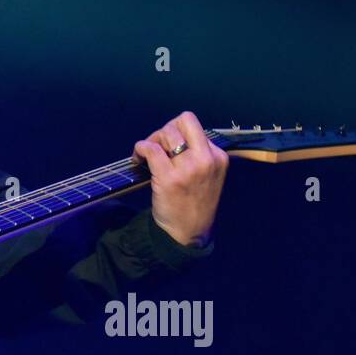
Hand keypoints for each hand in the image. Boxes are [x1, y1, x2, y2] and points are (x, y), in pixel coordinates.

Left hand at [131, 111, 228, 247]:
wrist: (188, 232)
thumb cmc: (194, 202)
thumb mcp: (209, 174)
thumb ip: (198, 153)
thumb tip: (170, 132)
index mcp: (218, 157)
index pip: (193, 125)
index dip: (176, 130)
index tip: (168, 145)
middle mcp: (206, 159)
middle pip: (181, 122)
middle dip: (164, 130)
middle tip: (156, 148)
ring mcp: (189, 168)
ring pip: (165, 133)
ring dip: (151, 140)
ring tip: (146, 156)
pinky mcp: (169, 178)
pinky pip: (150, 148)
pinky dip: (140, 148)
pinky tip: (137, 159)